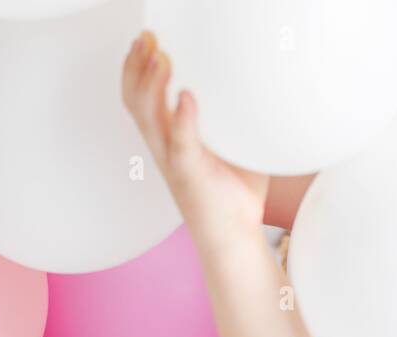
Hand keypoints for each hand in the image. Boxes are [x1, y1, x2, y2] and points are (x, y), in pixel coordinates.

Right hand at [122, 32, 268, 249]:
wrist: (233, 237)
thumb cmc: (234, 192)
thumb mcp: (233, 144)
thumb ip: (236, 115)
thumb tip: (262, 82)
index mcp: (168, 137)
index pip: (138, 96)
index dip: (136, 66)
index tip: (147, 38)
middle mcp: (163, 147)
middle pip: (134, 101)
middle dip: (137, 67)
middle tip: (148, 38)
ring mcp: (173, 161)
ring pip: (149, 118)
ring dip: (153, 85)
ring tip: (163, 59)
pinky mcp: (189, 175)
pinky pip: (181, 144)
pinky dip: (183, 120)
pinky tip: (187, 98)